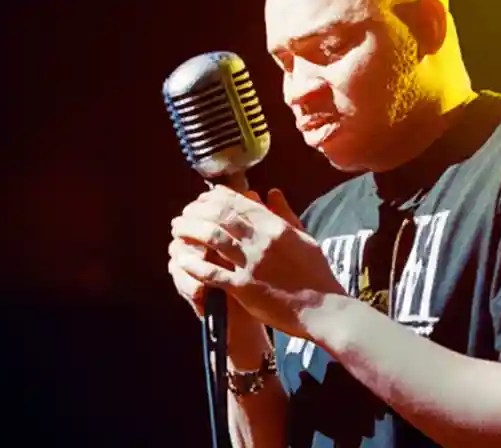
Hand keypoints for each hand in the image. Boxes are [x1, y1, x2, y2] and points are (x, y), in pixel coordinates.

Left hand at [169, 185, 345, 339]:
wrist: (323, 309)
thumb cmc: (316, 274)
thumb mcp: (304, 237)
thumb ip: (285, 213)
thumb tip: (271, 191)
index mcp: (276, 226)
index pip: (238, 201)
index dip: (214, 196)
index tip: (202, 198)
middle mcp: (261, 240)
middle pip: (220, 215)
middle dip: (196, 211)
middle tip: (184, 214)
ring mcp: (251, 264)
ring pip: (211, 238)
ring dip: (190, 231)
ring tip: (177, 230)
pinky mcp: (244, 288)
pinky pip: (211, 272)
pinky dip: (194, 263)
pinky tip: (182, 258)